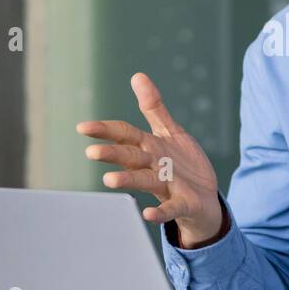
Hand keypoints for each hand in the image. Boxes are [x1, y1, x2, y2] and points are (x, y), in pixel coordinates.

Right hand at [76, 73, 223, 247]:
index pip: (124, 135)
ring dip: (127, 180)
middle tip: (91, 153)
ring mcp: (167, 185)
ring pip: (145, 181)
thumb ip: (153, 108)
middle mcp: (154, 166)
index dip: (105, 131)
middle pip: (131, 157)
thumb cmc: (182, 165)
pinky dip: (160, 211)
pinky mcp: (182, 203)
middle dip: (112, 154)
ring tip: (109, 181)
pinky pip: (170, 207)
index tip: (83, 128)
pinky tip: (148, 214)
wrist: (206, 199)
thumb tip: (137, 75)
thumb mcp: (170, 132)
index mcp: (149, 147)